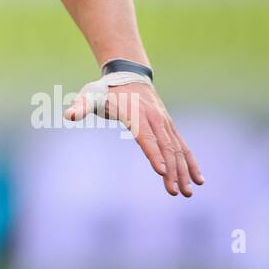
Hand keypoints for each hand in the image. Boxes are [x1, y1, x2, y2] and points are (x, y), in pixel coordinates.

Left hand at [64, 80, 204, 197]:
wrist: (128, 75)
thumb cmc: (105, 90)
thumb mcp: (90, 95)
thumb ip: (81, 107)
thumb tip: (69, 115)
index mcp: (134, 112)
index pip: (145, 136)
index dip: (153, 153)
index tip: (161, 171)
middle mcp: (153, 118)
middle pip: (164, 147)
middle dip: (171, 170)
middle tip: (174, 192)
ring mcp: (164, 122)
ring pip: (177, 149)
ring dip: (184, 171)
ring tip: (188, 192)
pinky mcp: (169, 127)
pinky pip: (183, 146)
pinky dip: (191, 162)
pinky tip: (199, 179)